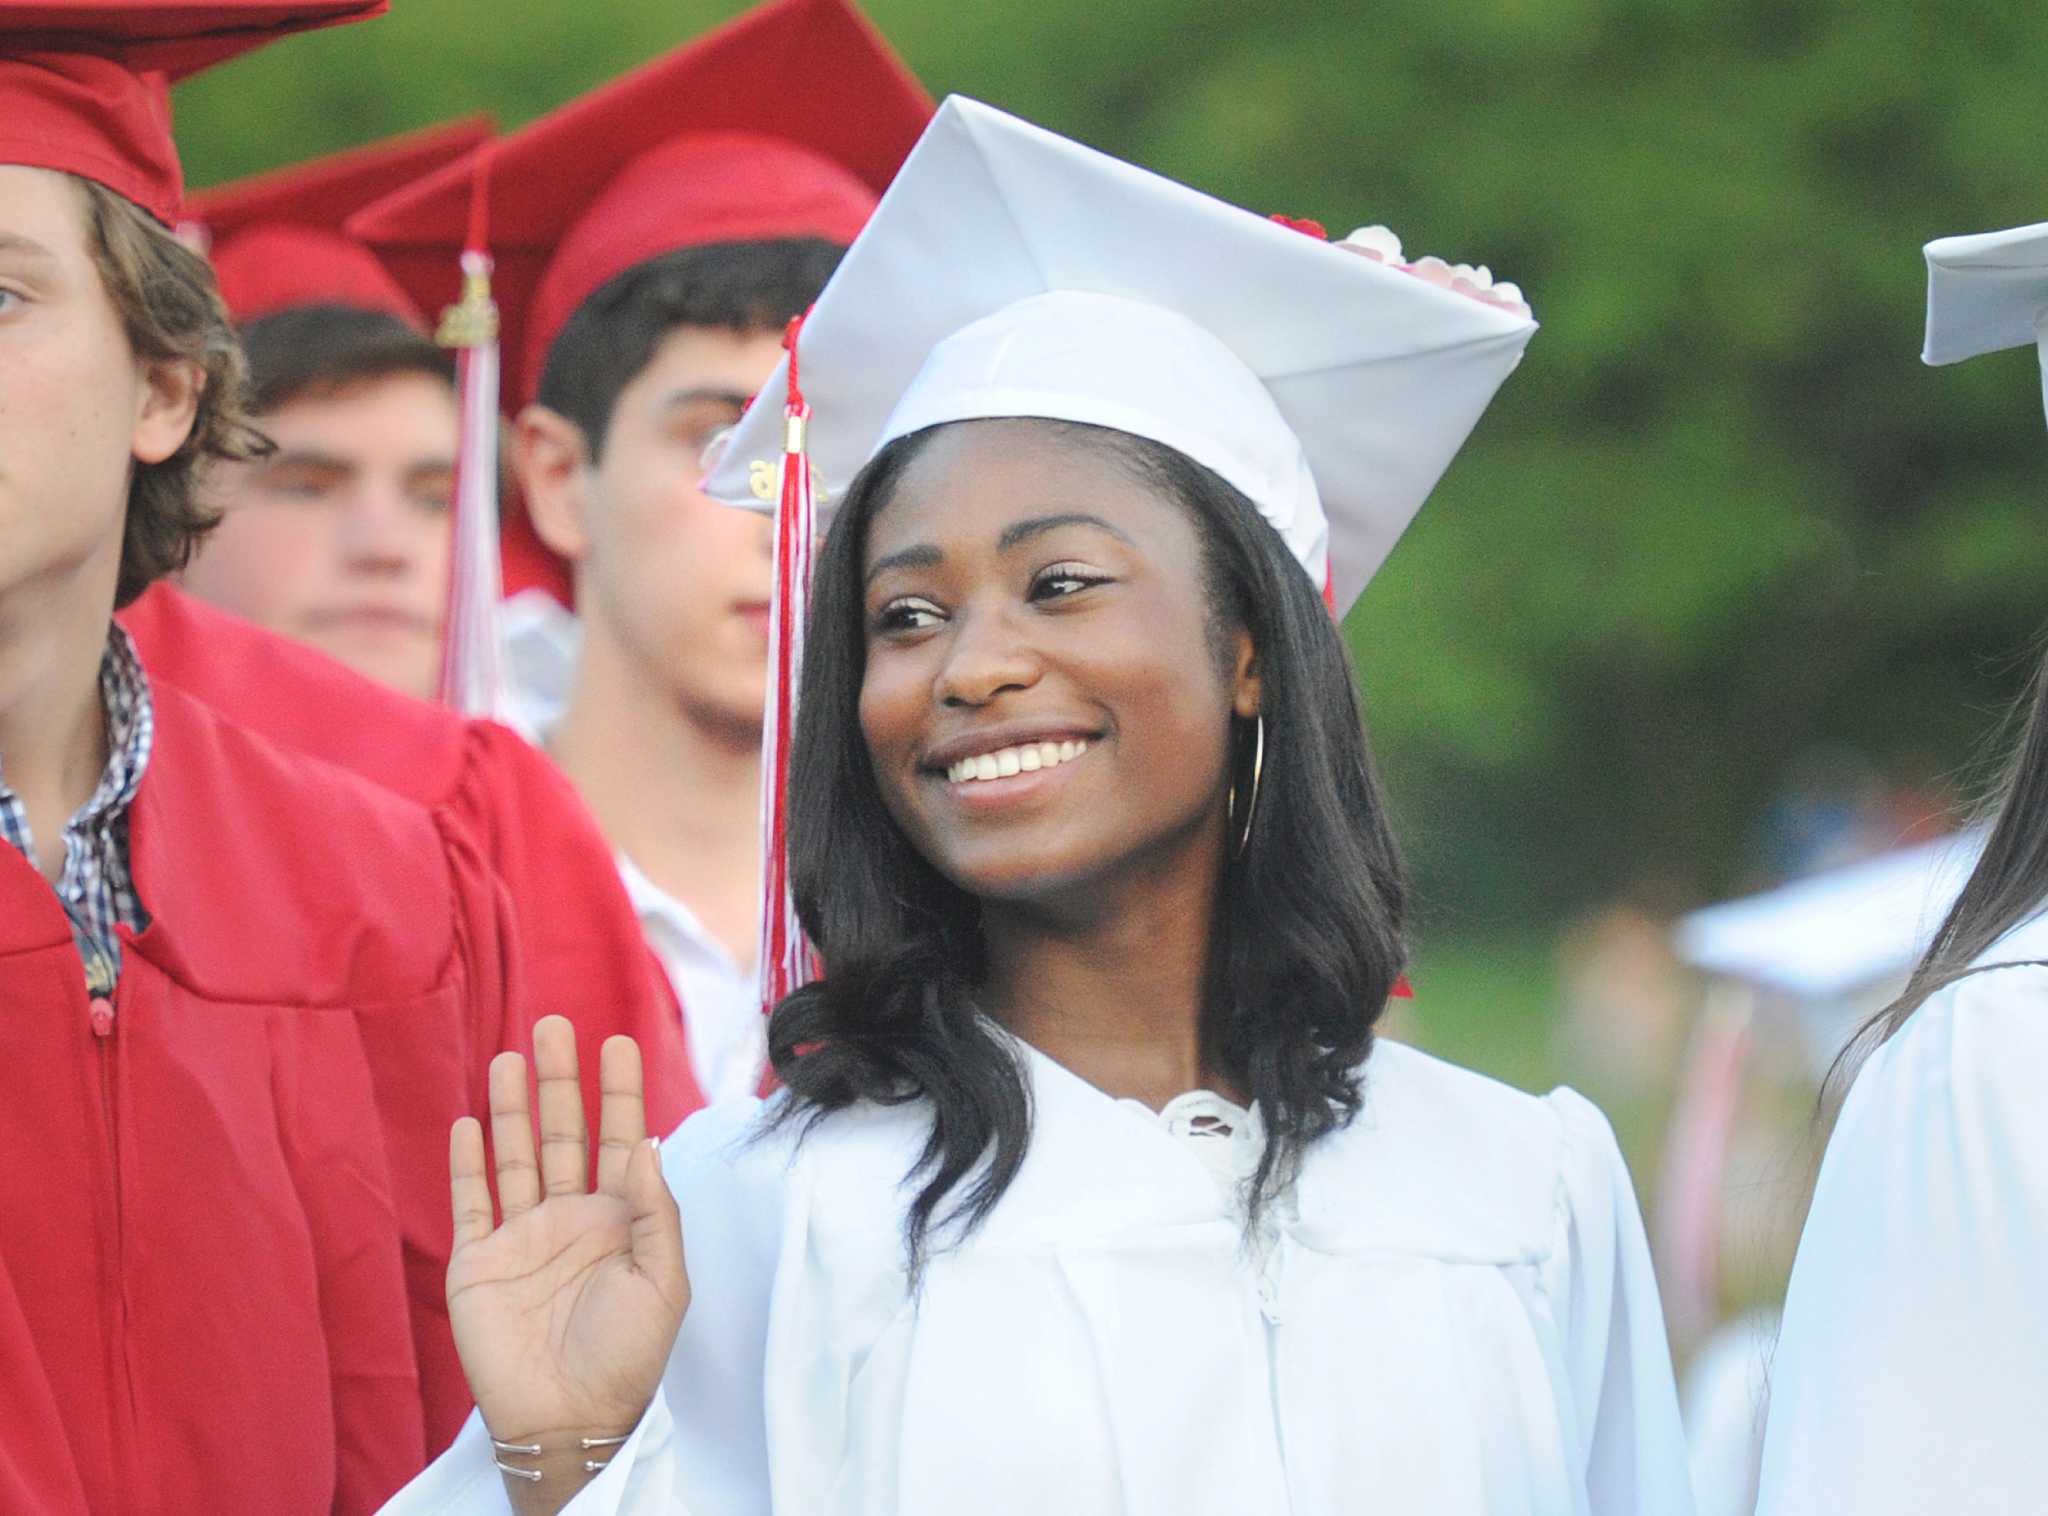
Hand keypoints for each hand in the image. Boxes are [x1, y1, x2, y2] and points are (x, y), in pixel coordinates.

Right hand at [446, 1017, 688, 1497]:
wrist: (568, 1420)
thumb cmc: (627, 1356)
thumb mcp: (664, 1282)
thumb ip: (657, 1212)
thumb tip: (648, 1141)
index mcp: (621, 1220)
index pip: (621, 1140)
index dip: (619, 1094)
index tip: (617, 1043)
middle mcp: (571, 1219)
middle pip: (563, 1135)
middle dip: (560, 1083)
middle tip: (556, 1024)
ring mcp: (522, 1238)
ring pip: (515, 1157)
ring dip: (512, 1108)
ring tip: (511, 1057)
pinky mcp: (479, 1264)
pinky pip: (471, 1203)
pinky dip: (467, 1164)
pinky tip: (470, 1123)